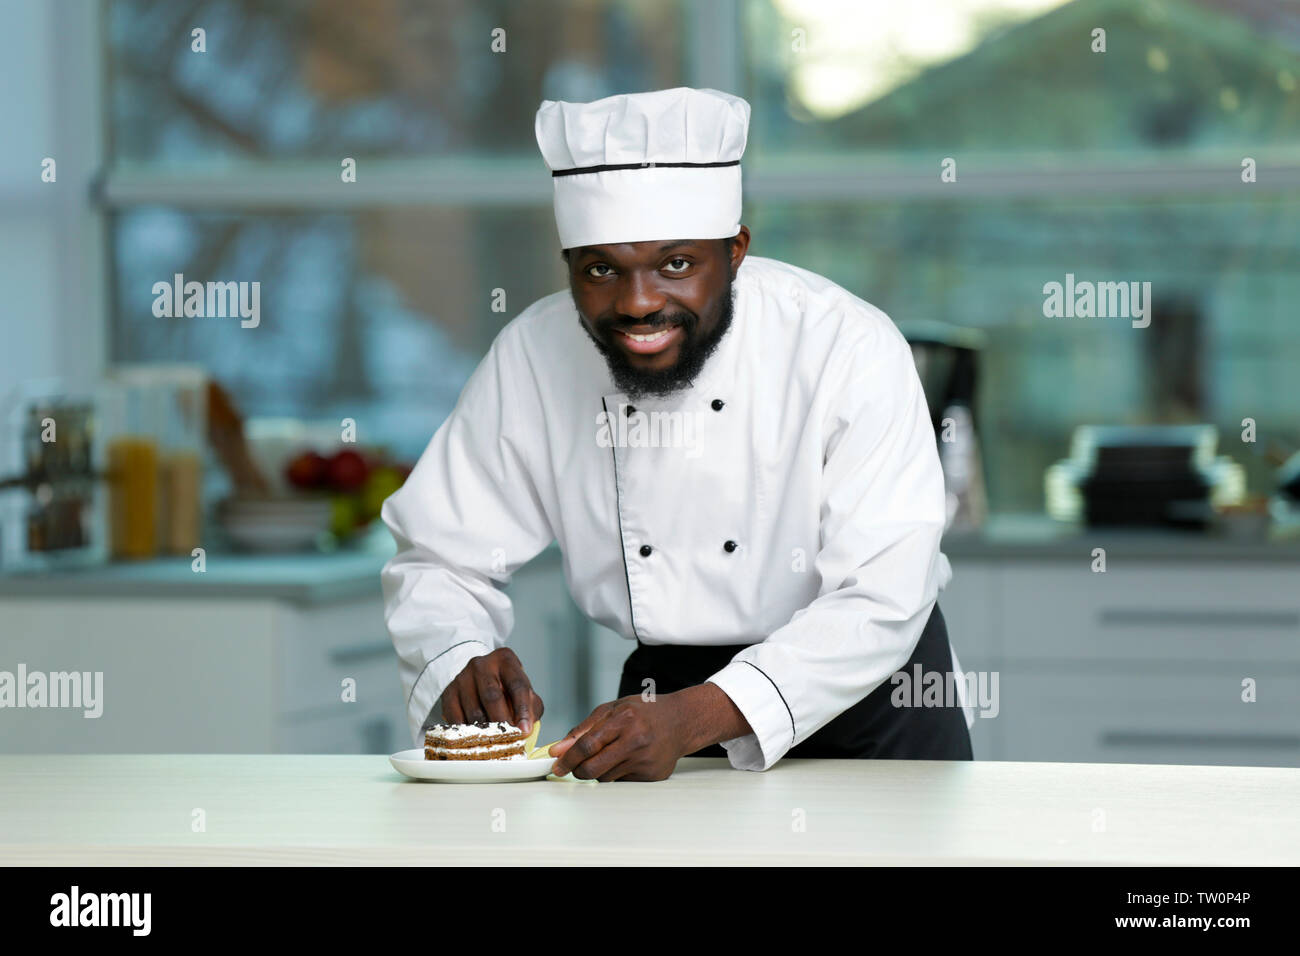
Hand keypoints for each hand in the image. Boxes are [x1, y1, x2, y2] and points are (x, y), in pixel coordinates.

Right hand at [441, 648, 542, 735]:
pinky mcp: (448, 693)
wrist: (478, 680)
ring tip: (494, 744)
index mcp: (505, 660)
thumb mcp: (524, 693)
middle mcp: (482, 665)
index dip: (523, 710)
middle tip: (508, 740)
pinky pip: (456, 718)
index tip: (524, 730)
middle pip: (492, 697)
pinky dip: (466, 734)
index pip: (517, 685)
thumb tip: (524, 729)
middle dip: (502, 722)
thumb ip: (531, 708)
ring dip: (485, 732)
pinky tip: (474, 741)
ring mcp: (462, 677)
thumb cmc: (507, 688)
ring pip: (474, 711)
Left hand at [548, 694, 685, 781]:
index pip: (587, 745)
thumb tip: (559, 750)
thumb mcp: (613, 709)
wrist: (681, 721)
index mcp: (624, 719)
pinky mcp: (652, 775)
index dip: (568, 758)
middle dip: (578, 770)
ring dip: (599, 770)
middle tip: (574, 766)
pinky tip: (628, 758)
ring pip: (605, 777)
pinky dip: (616, 773)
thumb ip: (584, 729)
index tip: (557, 765)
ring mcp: (645, 761)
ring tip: (611, 753)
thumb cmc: (645, 712)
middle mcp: (636, 741)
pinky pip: (621, 781)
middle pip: (593, 768)